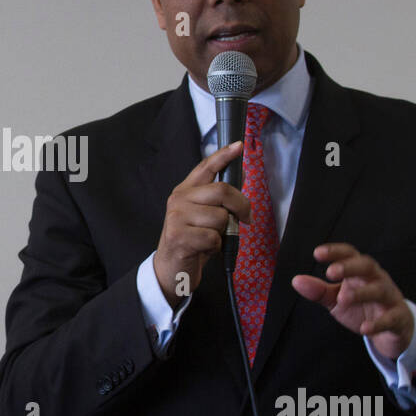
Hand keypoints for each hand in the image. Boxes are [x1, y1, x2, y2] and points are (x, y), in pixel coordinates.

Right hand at [154, 142, 251, 307]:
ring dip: (224, 232)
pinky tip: (204, 249)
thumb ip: (218, 200)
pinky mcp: (179, 236)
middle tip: (245, 218)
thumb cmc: (192, 241)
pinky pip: (213, 237)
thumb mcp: (204, 216)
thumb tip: (241, 181)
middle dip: (241, 205)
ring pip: (220, 217)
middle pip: (222, 191)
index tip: (239, 146)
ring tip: (211, 239)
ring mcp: (177, 217)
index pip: (205, 167)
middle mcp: (179, 200)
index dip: (223, 155)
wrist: (171, 269)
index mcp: (185, 191)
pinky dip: (216, 247)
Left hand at [291, 243, 413, 358]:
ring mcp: (390, 298)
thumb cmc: (362, 307)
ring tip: (343, 300)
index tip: (317, 253)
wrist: (392, 330)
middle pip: (367, 265)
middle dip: (350, 267)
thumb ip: (318, 291)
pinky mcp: (398, 318)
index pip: (350, 254)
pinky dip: (379, 323)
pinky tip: (365, 328)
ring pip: (380, 289)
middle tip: (330, 273)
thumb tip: (296, 280)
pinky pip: (391, 318)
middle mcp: (377, 279)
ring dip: (361, 293)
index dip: (336, 252)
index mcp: (360, 272)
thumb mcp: (336, 299)